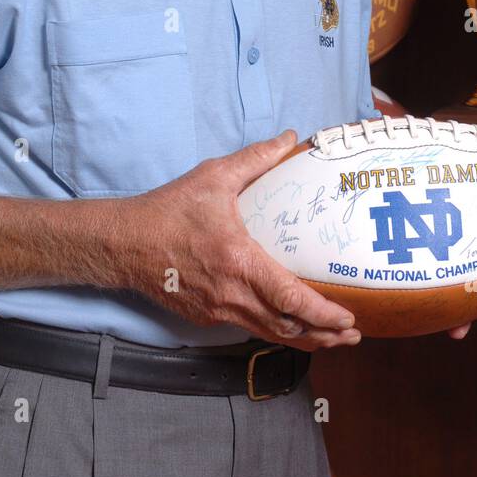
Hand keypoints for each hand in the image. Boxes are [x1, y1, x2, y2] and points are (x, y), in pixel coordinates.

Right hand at [121, 130, 360, 352]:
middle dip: (324, 335)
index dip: (323, 314)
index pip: (290, 299)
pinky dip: (274, 331)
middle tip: (353, 334)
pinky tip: (289, 325)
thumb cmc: (169, 210)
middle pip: (287, 328)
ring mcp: (217, 311)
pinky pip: (248, 328)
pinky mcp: (205, 316)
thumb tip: (290, 138)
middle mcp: (231, 294)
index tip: (348, 318)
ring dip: (303, 339)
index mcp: (239, 261)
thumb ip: (256, 158)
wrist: (124, 243)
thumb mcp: (214, 177)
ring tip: (330, 338)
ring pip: (269, 334)